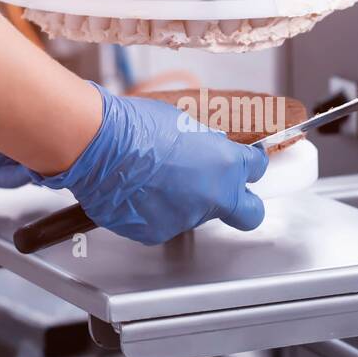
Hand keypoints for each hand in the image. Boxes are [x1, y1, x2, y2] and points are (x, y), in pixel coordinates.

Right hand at [35, 84, 268, 244]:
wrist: (100, 146)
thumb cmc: (136, 127)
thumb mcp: (185, 123)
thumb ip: (208, 145)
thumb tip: (212, 149)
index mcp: (226, 164)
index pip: (257, 170)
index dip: (251, 167)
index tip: (247, 166)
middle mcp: (213, 197)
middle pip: (247, 212)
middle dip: (244, 206)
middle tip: (230, 195)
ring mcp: (185, 219)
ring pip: (199, 216)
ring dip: (187, 202)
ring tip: (158, 179)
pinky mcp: (157, 233)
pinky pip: (165, 224)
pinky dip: (156, 212)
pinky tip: (140, 192)